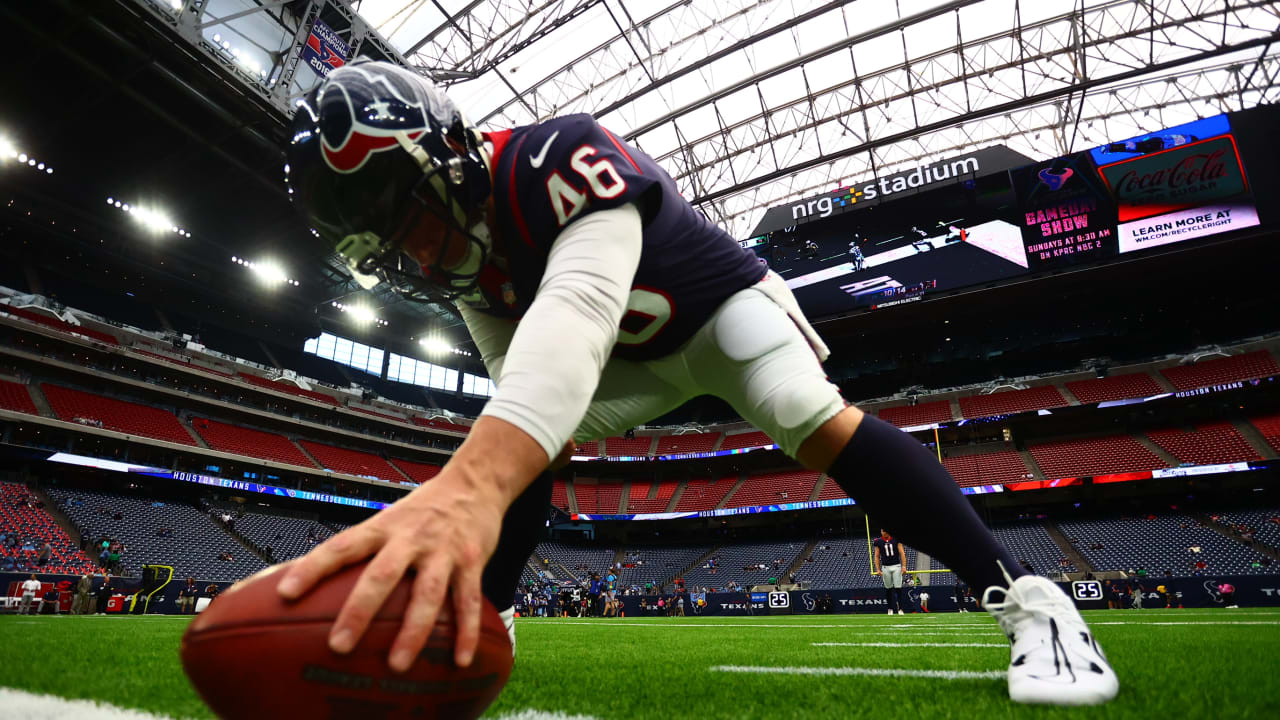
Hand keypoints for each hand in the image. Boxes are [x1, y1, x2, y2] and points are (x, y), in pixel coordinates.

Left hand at [277, 471, 507, 671]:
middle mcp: (410, 538)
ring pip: (427, 594)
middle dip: (359, 611)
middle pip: (381, 575)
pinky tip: (459, 660)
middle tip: (339, 646)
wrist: (474, 483)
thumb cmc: (422, 510)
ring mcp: (443, 550)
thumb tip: (317, 581)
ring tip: (397, 665)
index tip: (286, 593)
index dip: (313, 568)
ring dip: (413, 631)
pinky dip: (466, 632)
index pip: (341, 546)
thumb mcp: (389, 519)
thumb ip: (363, 547)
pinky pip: (469, 601)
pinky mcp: (472, 560)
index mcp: (383, 527)